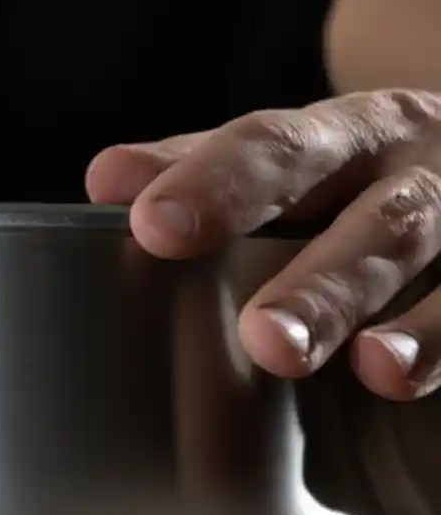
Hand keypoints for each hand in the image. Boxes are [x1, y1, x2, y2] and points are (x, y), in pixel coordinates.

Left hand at [86, 89, 440, 401]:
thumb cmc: (363, 169)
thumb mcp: (299, 154)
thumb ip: (202, 167)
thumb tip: (106, 180)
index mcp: (354, 132)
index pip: (281, 147)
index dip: (219, 184)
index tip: (155, 226)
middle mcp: (426, 168)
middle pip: (381, 221)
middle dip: (322, 281)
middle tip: (265, 338)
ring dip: (414, 327)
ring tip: (369, 370)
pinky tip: (404, 383)